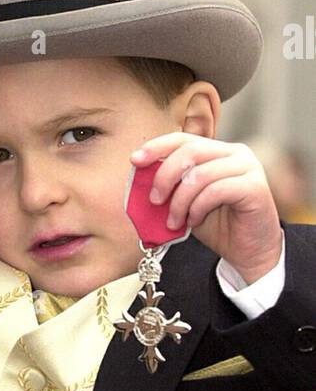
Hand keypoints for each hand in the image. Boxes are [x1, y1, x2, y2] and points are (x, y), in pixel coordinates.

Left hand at [131, 136, 282, 285]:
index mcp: (217, 151)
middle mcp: (235, 153)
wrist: (249, 252)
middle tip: (154, 201)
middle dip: (165, 176)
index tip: (135, 160)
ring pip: (201, 174)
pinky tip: (194, 220)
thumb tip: (139, 176)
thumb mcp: (186, 201)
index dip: (157, 147)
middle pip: (190, 151)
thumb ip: (170, 186)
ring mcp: (248, 167)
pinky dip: (198, 207)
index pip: (183, 139)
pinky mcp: (255, 187)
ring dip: (180, 201)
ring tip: (174, 221)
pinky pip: (216, 190)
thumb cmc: (217, 225)